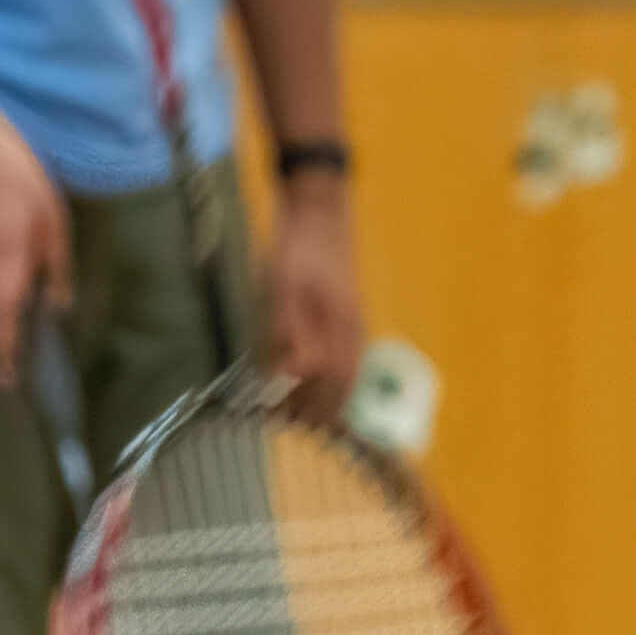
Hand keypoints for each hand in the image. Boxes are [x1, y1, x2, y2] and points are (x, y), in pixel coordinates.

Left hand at [263, 172, 366, 415]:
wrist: (319, 210)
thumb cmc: (296, 249)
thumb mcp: (282, 288)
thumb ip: (288, 331)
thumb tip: (292, 374)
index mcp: (339, 327)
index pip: (329, 382)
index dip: (309, 405)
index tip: (285, 421)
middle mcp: (352, 329)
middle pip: (342, 381)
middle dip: (320, 408)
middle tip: (294, 425)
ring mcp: (353, 318)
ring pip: (347, 369)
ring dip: (328, 394)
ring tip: (306, 412)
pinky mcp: (347, 309)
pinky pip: (346, 354)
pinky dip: (333, 374)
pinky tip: (316, 376)